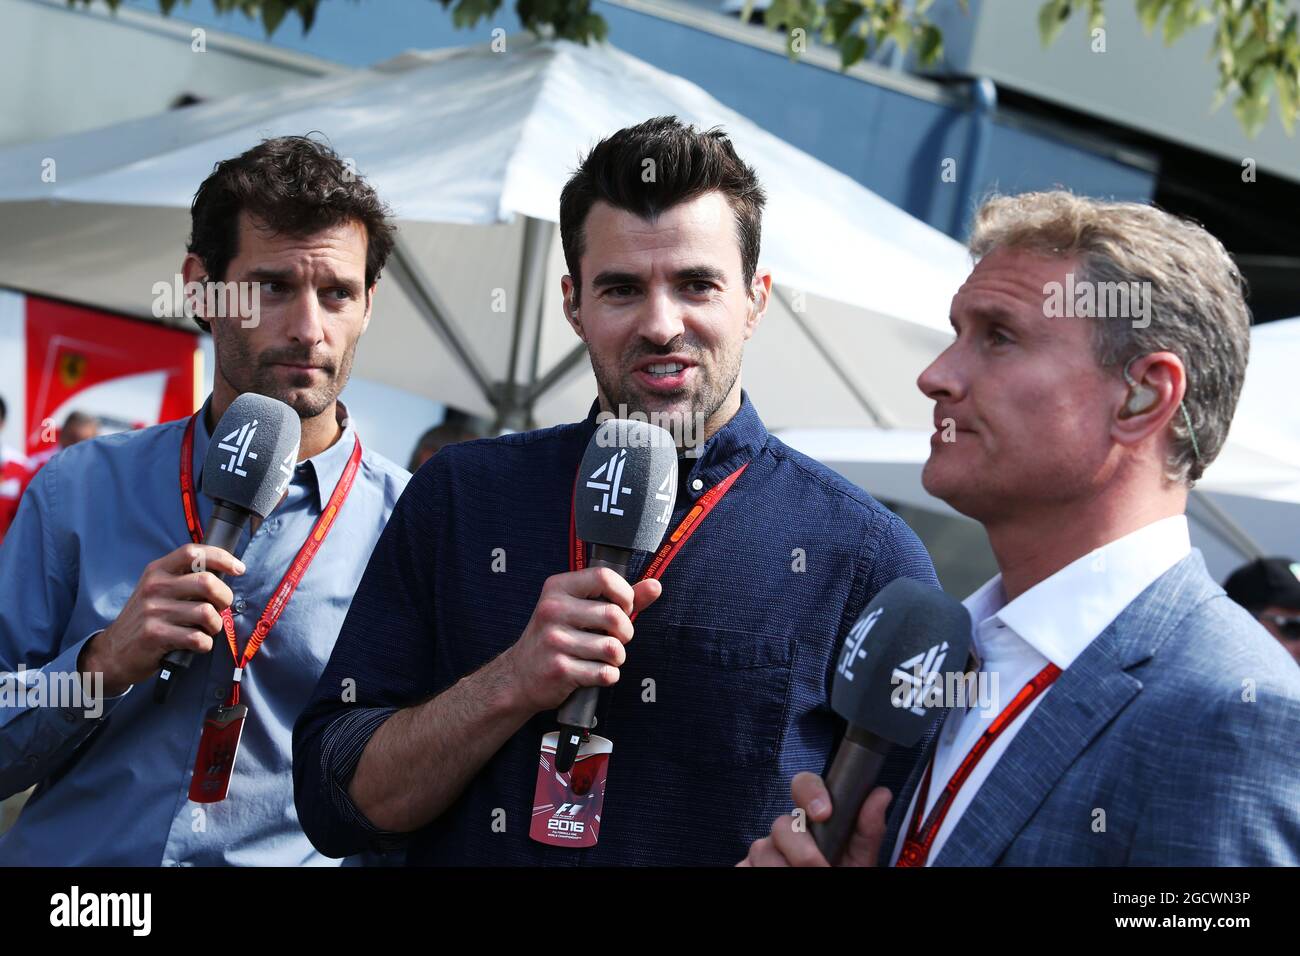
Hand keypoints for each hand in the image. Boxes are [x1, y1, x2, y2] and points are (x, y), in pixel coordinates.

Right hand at [79, 544, 243, 695]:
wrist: (114, 652)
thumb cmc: (147, 619)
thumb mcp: (158, 590)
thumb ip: (184, 579)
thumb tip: (225, 574)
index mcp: (157, 571)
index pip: (193, 552)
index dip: (221, 557)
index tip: (238, 569)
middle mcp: (154, 587)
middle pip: (207, 582)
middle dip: (224, 598)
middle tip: (220, 608)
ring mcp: (153, 611)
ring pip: (207, 613)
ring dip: (215, 625)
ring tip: (206, 629)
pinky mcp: (155, 635)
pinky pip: (198, 639)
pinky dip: (205, 644)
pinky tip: (196, 644)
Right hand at [500, 566, 662, 715]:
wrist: (519, 676)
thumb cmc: (555, 638)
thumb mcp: (579, 609)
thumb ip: (619, 598)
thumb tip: (655, 586)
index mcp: (558, 588)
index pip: (604, 577)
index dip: (624, 594)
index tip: (622, 608)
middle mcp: (553, 610)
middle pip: (614, 615)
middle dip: (625, 632)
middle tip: (615, 638)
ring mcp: (554, 640)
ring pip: (613, 648)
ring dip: (617, 658)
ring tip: (603, 657)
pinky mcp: (559, 669)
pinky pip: (605, 673)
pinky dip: (608, 676)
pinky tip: (594, 672)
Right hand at [738, 772, 892, 866]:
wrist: (826, 900)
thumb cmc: (842, 871)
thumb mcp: (860, 859)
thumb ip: (867, 831)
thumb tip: (880, 794)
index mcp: (814, 820)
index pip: (804, 785)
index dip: (811, 793)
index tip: (824, 813)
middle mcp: (786, 830)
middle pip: (780, 824)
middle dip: (801, 852)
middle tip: (819, 868)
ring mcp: (763, 849)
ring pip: (760, 850)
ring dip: (782, 870)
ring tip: (800, 880)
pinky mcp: (745, 865)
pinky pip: (743, 865)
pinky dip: (758, 873)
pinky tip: (776, 879)